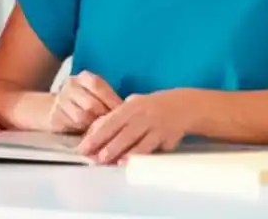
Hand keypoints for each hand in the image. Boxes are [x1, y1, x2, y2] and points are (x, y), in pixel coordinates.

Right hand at [49, 70, 122, 134]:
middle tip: (116, 128)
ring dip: (93, 127)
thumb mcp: (97, 95)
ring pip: (81, 117)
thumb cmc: (85, 103)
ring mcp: (60, 101)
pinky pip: (71, 126)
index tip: (124, 113)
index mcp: (84, 77)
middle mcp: (70, 86)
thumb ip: (109, 99)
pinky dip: (81, 132)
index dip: (112, 101)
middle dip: (105, 118)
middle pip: (91, 104)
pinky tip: (89, 135)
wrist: (56, 108)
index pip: (98, 86)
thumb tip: (129, 109)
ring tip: (102, 133)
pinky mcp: (54, 117)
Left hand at [77, 90, 191, 164]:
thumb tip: (94, 130)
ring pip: (133, 138)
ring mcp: (153, 125)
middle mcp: (141, 114)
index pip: (109, 121)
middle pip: (119, 130)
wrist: (184, 106)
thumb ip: (117, 117)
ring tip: (105, 160)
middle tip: (90, 156)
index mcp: (130, 107)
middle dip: (102, 144)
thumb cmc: (153, 108)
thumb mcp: (135, 106)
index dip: (95, 134)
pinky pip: (149, 146)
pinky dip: (138, 154)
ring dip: (118, 150)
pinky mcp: (165, 135)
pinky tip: (128, 162)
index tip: (83, 146)